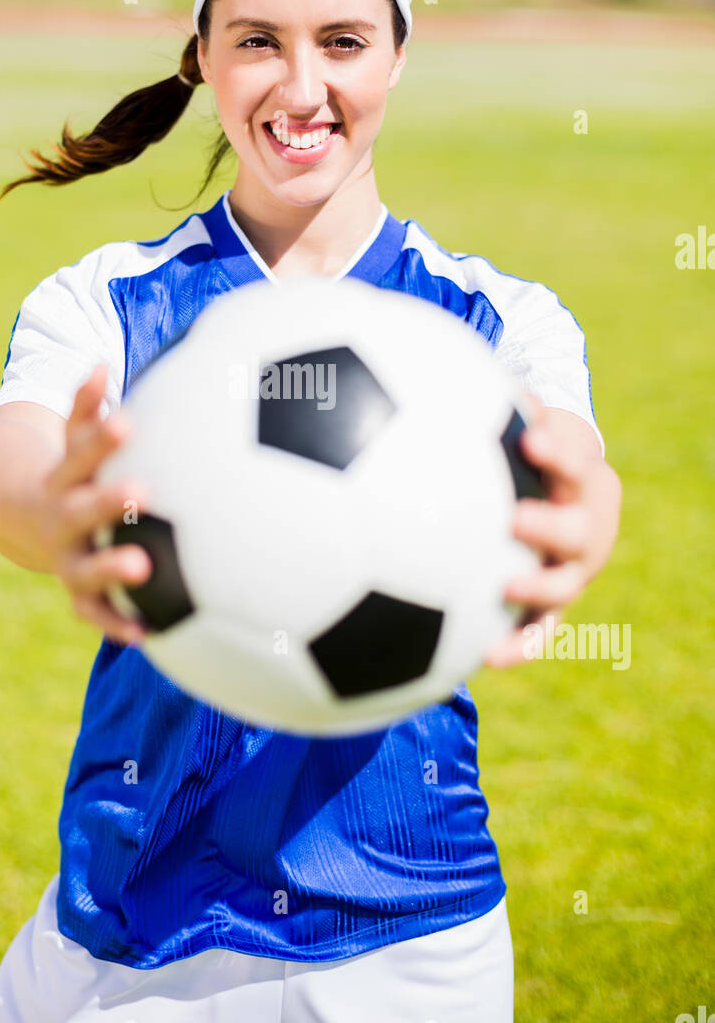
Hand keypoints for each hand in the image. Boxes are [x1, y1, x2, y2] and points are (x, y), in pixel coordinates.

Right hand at [39, 365, 152, 646]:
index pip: (80, 453)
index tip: (127, 422)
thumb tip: (100, 365)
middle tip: (141, 491)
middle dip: (108, 500)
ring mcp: (66, 557)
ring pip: (84, 568)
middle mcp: (61, 519)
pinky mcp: (78, 590)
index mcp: (63, 478)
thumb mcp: (71, 440)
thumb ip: (86, 408)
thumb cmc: (67, 472)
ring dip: (110, 569)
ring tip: (143, 568)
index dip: (102, 438)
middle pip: (81, 510)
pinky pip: (94, 611)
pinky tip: (147, 633)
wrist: (21, 518)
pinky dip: (115, 624)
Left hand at [483, 395, 620, 667]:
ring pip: (565, 583)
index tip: (530, 438)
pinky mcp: (553, 603)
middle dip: (549, 525)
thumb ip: (493, 402)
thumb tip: (439, 364)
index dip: (557, 450)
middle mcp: (583, 523)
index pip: (574, 458)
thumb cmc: (528, 450)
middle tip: (515, 519)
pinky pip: (540, 629)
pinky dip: (519, 644)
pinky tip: (485, 658)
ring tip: (506, 588)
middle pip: (578, 528)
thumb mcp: (520, 421)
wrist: (566, 493)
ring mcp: (572, 567)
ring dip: (538, 587)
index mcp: (576, 476)